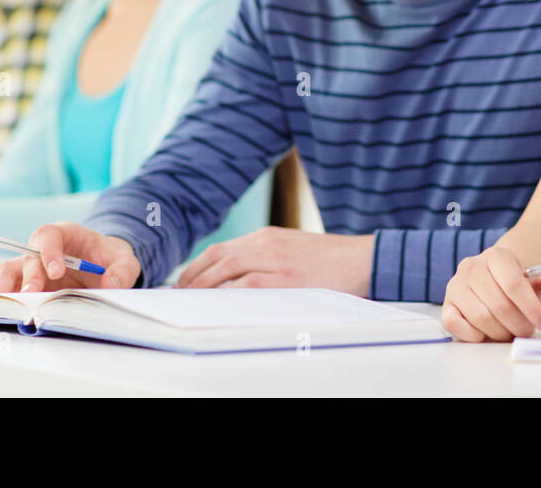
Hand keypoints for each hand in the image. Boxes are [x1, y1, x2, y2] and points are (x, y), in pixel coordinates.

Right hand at [0, 222, 139, 292]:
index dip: (49, 251)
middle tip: (32, 296)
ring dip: (4, 288)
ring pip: (7, 270)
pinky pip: (1, 285)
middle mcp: (42, 249)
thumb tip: (112, 283)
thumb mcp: (124, 260)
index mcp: (65, 234)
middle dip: (28, 277)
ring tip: (8, 307)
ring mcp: (30, 267)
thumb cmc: (109, 259)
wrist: (103, 266)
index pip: (49, 235)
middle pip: (26, 257)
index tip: (57, 271)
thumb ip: (123, 270)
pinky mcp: (23, 283)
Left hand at [175, 227, 372, 293]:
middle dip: (193, 277)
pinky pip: (249, 285)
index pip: (221, 250)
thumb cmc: (330, 261)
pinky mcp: (287, 279)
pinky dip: (229, 294)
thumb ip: (265, 258)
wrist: (362, 260)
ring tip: (190, 302)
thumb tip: (234, 279)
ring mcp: (276, 260)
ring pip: (227, 269)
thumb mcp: (292, 250)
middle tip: (178, 294)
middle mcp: (267, 244)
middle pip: (218, 257)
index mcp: (267, 236)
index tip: (184, 282)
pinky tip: (217, 305)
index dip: (197, 266)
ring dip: (204, 286)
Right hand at [441, 244, 540, 341]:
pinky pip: (457, 324)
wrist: (485, 283)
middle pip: (499, 305)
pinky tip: (486, 333)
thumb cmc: (509, 286)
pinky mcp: (445, 304)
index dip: (532, 308)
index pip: (514, 284)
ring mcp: (455, 285)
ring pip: (481, 317)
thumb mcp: (529, 282)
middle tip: (527, 331)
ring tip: (510, 332)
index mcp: (495, 255)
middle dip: (519, 325)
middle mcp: (471, 266)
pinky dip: (475, 334)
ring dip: (500, 332)